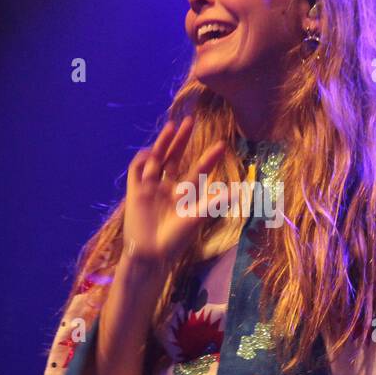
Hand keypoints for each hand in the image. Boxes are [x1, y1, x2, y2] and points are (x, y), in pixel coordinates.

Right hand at [121, 115, 225, 268]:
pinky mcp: (135, 192)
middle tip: (191, 120)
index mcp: (185, 194)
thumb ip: (215, 203)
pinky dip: (141, 159)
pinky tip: (151, 150)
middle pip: (175, 158)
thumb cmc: (175, 240)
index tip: (221, 145)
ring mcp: (151, 188)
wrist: (151, 254)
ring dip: (164, 143)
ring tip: (172, 126)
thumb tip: (240, 191)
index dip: (209, 158)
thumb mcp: (197, 218)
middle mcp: (168, 187)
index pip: (199, 171)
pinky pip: (136, 171)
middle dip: (182, 140)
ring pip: (157, 159)